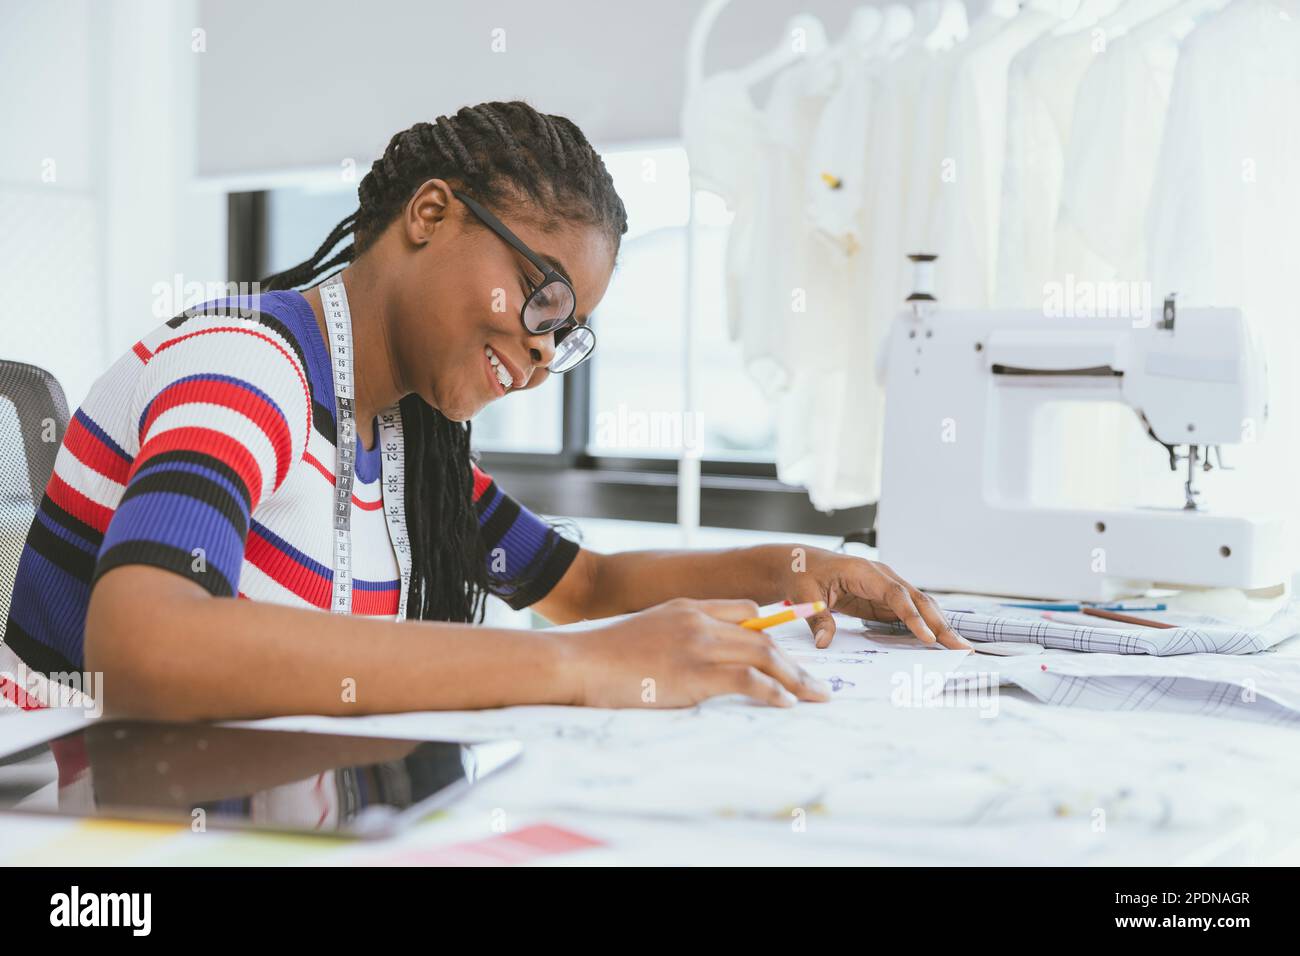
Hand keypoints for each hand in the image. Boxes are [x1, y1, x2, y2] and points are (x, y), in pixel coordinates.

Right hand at [557, 598, 832, 708]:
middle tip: (817, 684)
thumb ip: (674, 641)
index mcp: (687, 608)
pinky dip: (772, 691)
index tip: (789, 654)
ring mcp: (697, 645)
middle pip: (763, 635)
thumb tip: (693, 668)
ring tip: (815, 697)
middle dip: (795, 662)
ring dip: (795, 679)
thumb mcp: (644, 635)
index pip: (744, 611)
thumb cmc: (601, 655)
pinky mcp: (693, 672)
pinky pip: (747, 679)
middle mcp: (698, 621)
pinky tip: (786, 703)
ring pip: (764, 654)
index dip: (771, 632)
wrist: (576, 661)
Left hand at [781, 549, 970, 649]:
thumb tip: (824, 642)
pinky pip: (909, 614)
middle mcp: (881, 577)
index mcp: (864, 572)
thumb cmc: (803, 574)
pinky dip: (925, 627)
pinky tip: (938, 643)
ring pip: (919, 606)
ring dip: (939, 626)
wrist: (801, 564)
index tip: (928, 638)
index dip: (913, 616)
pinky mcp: (883, 600)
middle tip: (961, 646)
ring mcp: (885, 588)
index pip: (896, 595)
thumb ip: (817, 618)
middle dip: (940, 623)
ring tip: (959, 647)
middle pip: (917, 599)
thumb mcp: (804, 595)